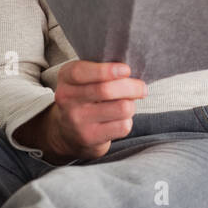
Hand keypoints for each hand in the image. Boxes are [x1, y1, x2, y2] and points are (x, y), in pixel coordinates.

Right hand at [17, 61, 146, 162]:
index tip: (126, 70)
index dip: (107, 70)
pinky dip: (128, 121)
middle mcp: (66, 99)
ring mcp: (77, 120)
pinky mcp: (89, 137)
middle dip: (132, 87)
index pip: (81, 72)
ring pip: (121, 108)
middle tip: (142, 87)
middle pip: (106, 90)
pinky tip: (120, 119)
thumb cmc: (85, 97)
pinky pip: (122, 126)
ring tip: (127, 104)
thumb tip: (131, 74)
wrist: (68, 132)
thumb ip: (102, 70)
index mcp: (65, 77)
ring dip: (131, 105)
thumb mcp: (84, 78)